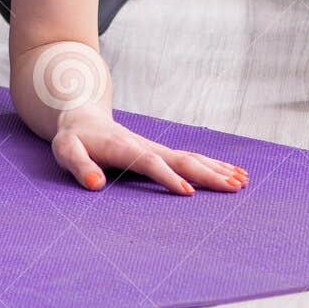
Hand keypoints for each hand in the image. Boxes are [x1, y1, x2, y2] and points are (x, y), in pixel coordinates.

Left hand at [52, 106, 249, 195]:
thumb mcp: (66, 151)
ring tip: (242, 181)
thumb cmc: (73, 138)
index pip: (149, 163)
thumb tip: (95, 185)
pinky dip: (211, 166)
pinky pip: (189, 159)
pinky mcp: (160, 152)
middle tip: (233, 187)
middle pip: (180, 159)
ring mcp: (156, 148)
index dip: (167, 177)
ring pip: (190, 158)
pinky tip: (231, 174)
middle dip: (207, 173)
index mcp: (124, 148)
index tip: (188, 192)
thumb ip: (80, 167)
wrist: (82, 115)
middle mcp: (146, 146)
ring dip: (216, 169)